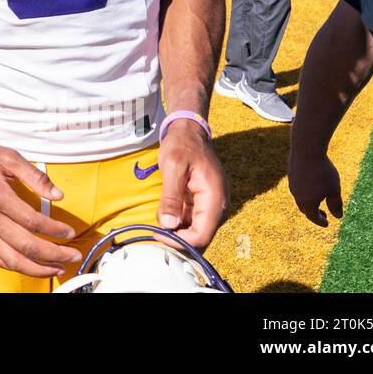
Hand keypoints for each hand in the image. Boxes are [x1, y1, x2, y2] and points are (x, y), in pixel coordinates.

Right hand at [0, 138, 79, 276]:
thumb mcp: (10, 157)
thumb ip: (35, 176)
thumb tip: (58, 195)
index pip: (32, 221)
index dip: (55, 230)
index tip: (70, 231)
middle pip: (25, 245)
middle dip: (53, 254)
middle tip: (72, 255)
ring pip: (11, 259)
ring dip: (37, 268)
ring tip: (56, 268)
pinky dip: (15, 267)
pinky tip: (30, 266)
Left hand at [156, 121, 227, 249]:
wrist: (189, 131)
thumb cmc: (181, 145)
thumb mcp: (172, 166)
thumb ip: (171, 196)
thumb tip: (168, 225)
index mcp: (214, 198)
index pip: (202, 235)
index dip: (181, 242)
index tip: (158, 234)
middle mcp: (217, 206)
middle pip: (201, 237)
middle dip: (178, 240)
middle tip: (154, 232)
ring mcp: (211, 205)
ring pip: (196, 231)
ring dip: (177, 233)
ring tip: (156, 225)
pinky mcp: (203, 203)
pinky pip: (192, 221)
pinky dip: (178, 224)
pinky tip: (164, 216)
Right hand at [288, 151, 342, 225]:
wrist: (306, 150)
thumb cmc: (323, 171)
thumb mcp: (334, 189)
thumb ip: (335, 204)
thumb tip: (338, 217)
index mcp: (307, 202)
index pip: (313, 217)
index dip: (320, 222)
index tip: (327, 224)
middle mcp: (297, 195)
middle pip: (305, 209)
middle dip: (314, 213)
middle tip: (323, 214)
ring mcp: (292, 184)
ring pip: (300, 198)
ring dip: (309, 201)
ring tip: (318, 198)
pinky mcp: (291, 174)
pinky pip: (297, 187)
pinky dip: (305, 191)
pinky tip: (312, 184)